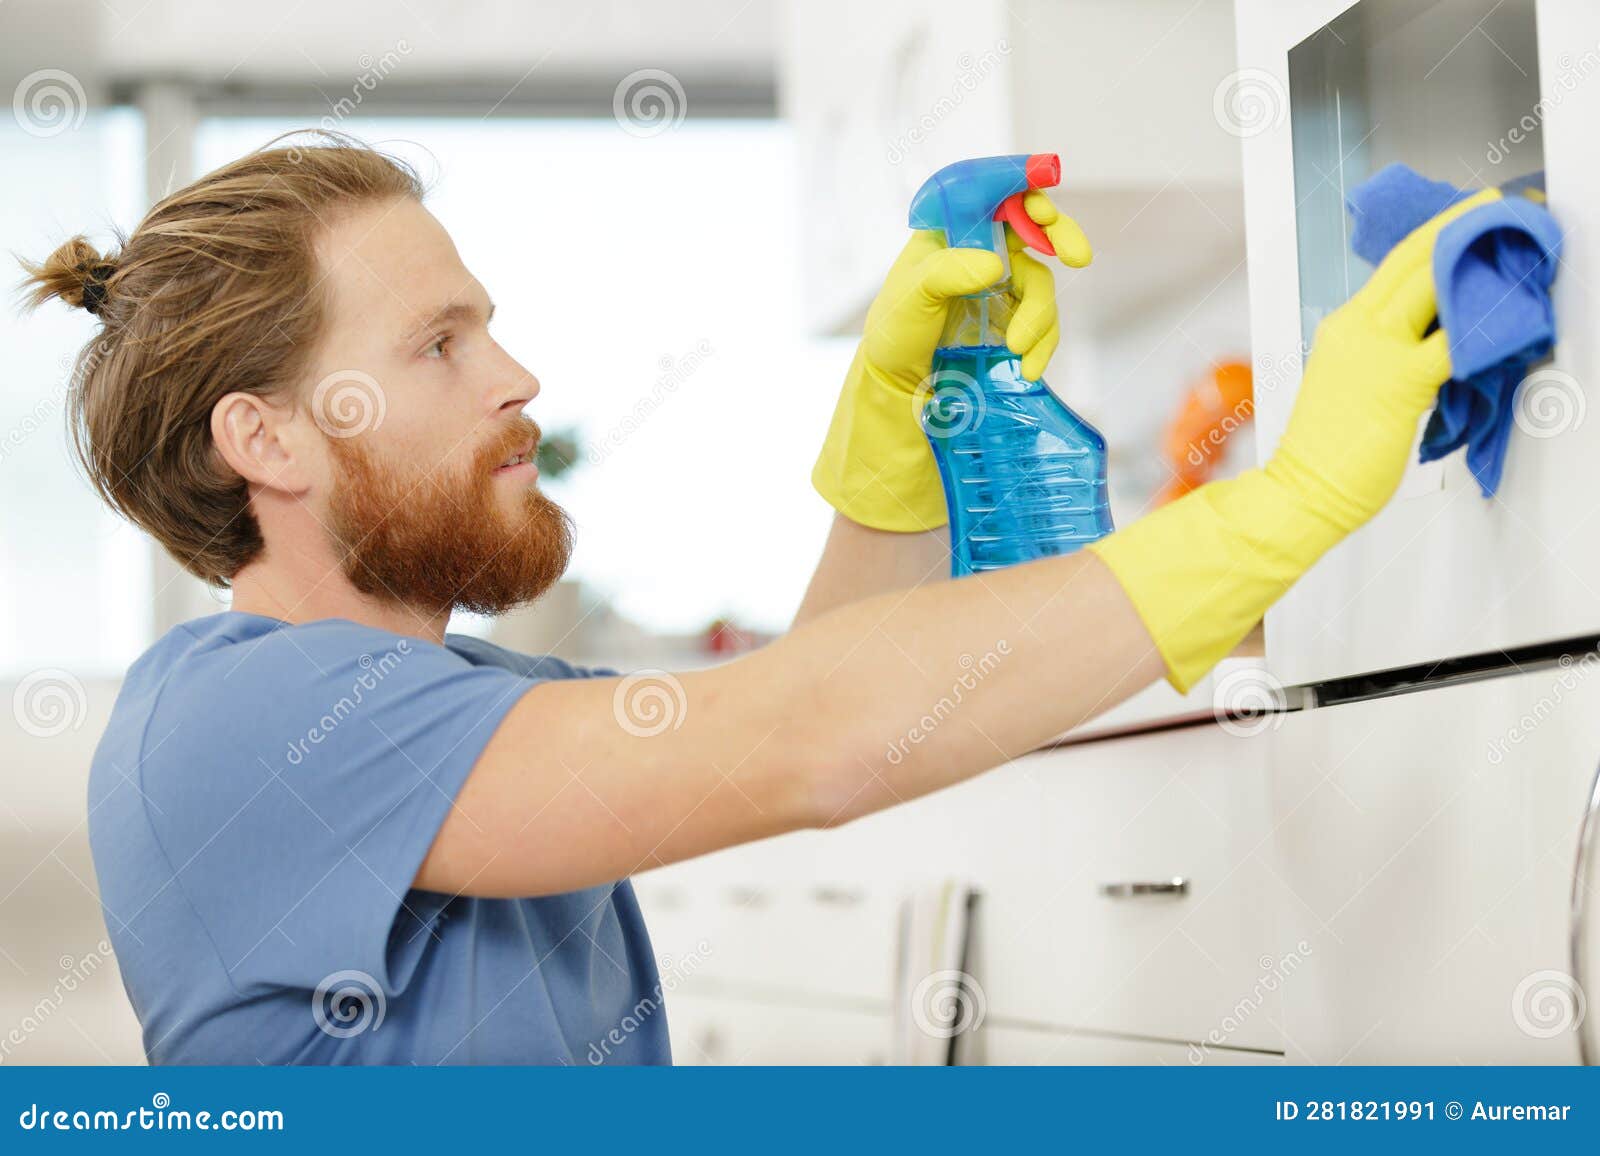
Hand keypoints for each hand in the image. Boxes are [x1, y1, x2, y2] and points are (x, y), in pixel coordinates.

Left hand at [813, 192, 1092, 531]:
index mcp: (952, 231)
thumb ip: (946, 275)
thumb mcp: (909, 301)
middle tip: (1080, 257)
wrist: (899, 390)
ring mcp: (1001, 286)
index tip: (1043, 205)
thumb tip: (994, 266)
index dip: (1024, 186)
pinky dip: (1044, 343)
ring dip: (1041, 316)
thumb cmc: (893, 336)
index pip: (994, 192)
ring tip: (1020, 350)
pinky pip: (1044, 322)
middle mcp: (981, 251)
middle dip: (1061, 236)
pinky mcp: (1013, 321)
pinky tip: (1030, 367)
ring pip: (1042, 282)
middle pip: (1034, 227)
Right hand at [1268, 187, 1499, 530]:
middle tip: (1502, 207)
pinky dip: (1487, 323)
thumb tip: (1435, 336)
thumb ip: (1384, 350)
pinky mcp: (1402, 381)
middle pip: (1416, 257)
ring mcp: (1377, 351)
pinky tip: (1513, 313)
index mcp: (1344, 325)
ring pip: (1433, 282)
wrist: (1301, 490)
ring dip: (1478, 261)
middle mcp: (1357, 326)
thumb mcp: (1348, 379)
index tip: (1470, 214)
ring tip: (1516, 247)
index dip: (1438, 233)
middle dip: (1463, 226)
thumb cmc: (1324, 451)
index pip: (1396, 263)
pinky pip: (1455, 341)